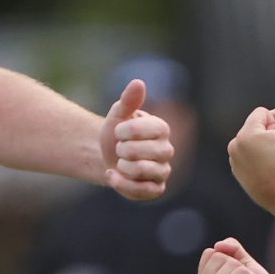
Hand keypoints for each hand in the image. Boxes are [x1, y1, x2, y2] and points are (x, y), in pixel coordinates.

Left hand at [100, 78, 173, 200]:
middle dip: (122, 150)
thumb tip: (138, 82)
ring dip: (122, 166)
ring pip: (141, 171)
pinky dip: (121, 183)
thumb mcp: (118, 114)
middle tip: (120, 148)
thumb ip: (128, 100)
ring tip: (120, 162)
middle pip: (141, 152)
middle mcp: (167, 150)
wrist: (107, 156)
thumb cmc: (116, 133)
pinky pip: (142, 191)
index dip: (124, 131)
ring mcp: (163, 171)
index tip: (118, 131)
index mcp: (161, 128)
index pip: (143, 129)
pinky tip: (112, 175)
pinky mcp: (156, 189)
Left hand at [227, 104, 274, 212]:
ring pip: (252, 143)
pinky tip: (268, 172)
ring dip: (263, 147)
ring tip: (274, 164)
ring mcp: (234, 161)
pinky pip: (250, 157)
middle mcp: (235, 146)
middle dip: (268, 135)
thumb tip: (273, 113)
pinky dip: (258, 160)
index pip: (262, 113)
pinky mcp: (238, 173)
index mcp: (245, 134)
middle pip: (255, 128)